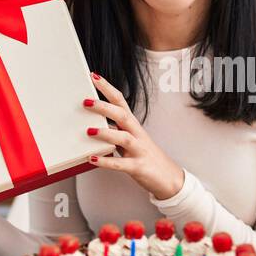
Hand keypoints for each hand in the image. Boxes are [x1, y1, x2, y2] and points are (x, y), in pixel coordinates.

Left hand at [84, 72, 184, 199]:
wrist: (169, 178)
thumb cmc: (147, 157)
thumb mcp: (131, 141)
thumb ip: (114, 132)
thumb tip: (92, 125)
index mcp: (134, 126)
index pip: (121, 102)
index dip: (108, 88)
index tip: (93, 76)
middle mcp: (137, 135)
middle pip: (122, 115)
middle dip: (104, 107)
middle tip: (86, 101)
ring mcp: (139, 151)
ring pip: (124, 137)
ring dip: (106, 133)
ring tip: (88, 131)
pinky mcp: (138, 168)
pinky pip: (121, 164)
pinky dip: (106, 162)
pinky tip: (92, 160)